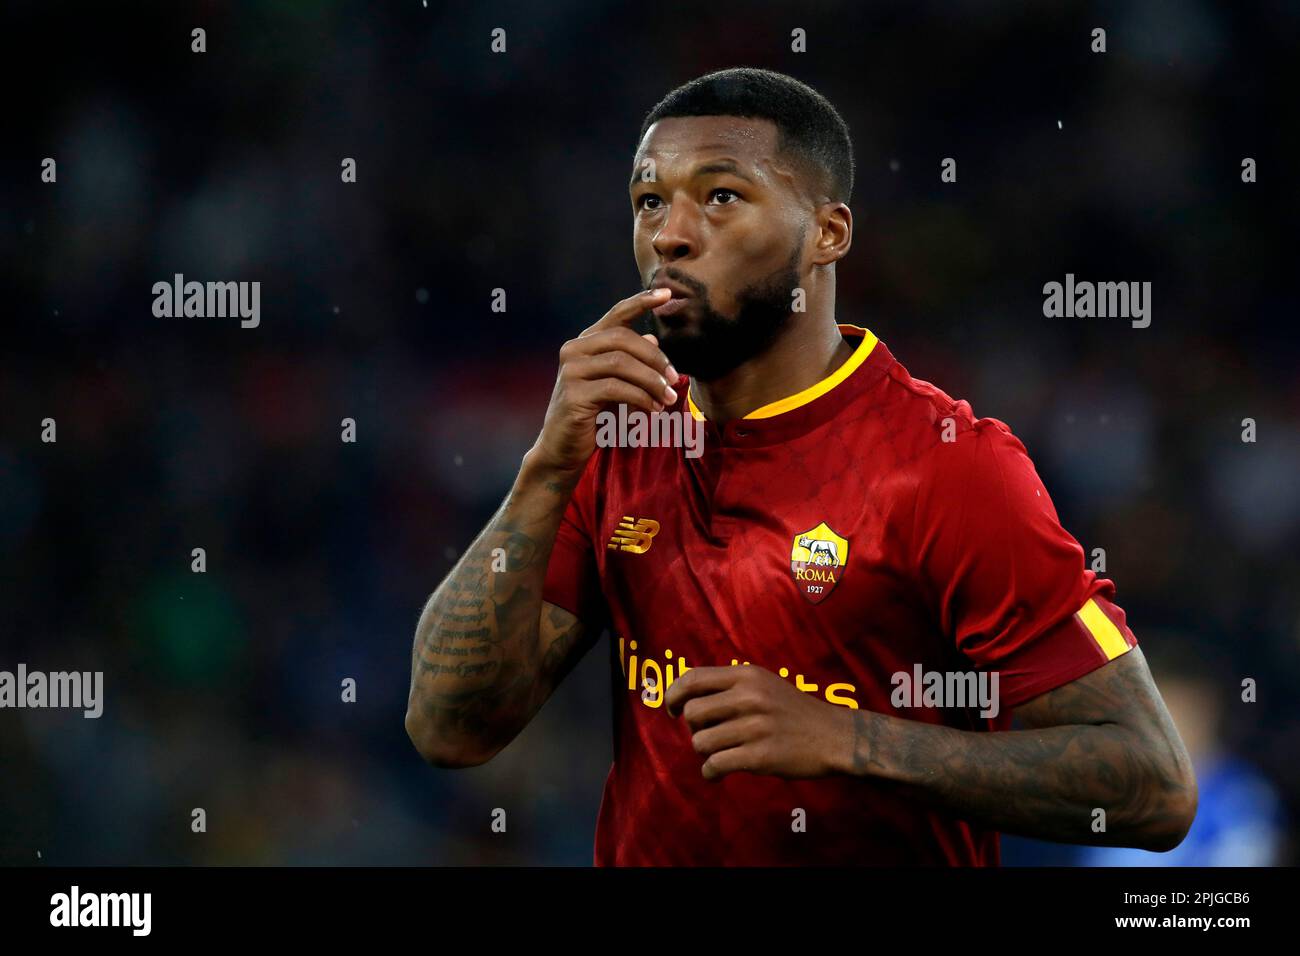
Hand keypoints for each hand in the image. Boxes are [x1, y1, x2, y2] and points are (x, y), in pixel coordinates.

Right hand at [529, 288, 678, 475]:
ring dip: (651, 381)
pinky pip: (616, 388)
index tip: (667, 294)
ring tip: (668, 399)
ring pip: (622, 363)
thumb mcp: (615, 385)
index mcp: (585, 343)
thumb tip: (653, 339)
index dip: (641, 302)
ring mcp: (571, 371)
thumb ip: (630, 362)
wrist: (562, 449)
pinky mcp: (573, 394)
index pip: (616, 315)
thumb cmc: (592, 417)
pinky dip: (640, 397)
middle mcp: (574, 351)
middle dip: (655, 358)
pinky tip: (653, 410)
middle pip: (623, 339)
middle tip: (674, 378)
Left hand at [663, 665, 853, 781]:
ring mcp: (755, 727)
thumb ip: (730, 686)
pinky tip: (717, 773)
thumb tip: (686, 698)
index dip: (673, 695)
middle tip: (708, 735)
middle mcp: (749, 697)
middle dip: (693, 729)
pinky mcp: (759, 756)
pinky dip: (710, 772)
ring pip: (701, 742)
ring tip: (720, 754)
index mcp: (747, 676)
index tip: (671, 710)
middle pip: (692, 713)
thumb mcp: (764, 683)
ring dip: (705, 752)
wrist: (834, 736)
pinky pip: (715, 765)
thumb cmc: (794, 711)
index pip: (692, 678)